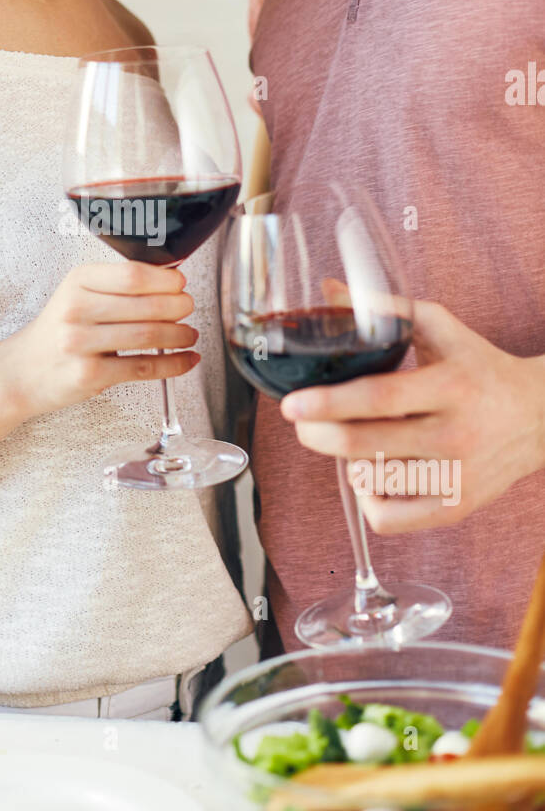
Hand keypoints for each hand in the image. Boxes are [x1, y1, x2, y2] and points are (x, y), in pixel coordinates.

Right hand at [5, 262, 198, 419]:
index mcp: (77, 282)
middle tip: (189, 308)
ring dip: (178, 335)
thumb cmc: (58, 331)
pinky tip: (186, 360)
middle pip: (144, 304)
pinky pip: (142, 368)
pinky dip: (172, 364)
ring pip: (147, 335)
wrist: (22, 371)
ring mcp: (81, 343)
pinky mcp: (89, 375)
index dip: (165, 280)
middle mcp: (76, 309)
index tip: (180, 284)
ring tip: (189, 335)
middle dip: (178, 306)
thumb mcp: (77, 294)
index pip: (132, 274)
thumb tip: (169, 280)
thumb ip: (115, 286)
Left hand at [278, 301, 544, 533]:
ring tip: (350, 441)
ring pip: (372, 482)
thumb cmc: (480, 367)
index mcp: (451, 386)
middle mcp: (456, 435)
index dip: (328, 402)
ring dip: (344, 462)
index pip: (379, 397)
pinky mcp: (457, 508)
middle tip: (301, 421)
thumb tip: (326, 291)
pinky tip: (372, 475)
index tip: (290, 403)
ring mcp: (458, 477)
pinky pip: (389, 519)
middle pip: (364, 444)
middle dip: (317, 434)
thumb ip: (385, 309)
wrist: (540, 417)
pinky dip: (367, 499)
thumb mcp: (441, 328)